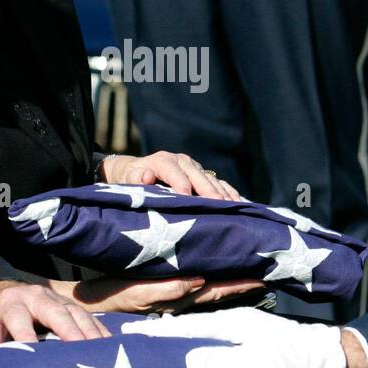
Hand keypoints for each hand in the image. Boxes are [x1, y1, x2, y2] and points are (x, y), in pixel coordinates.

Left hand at [0, 279, 110, 354]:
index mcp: (9, 304)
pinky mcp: (70, 305)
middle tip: (81, 350)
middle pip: (54, 311)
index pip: (18, 319)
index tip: (35, 354)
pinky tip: (110, 346)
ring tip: (102, 352)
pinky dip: (99, 331)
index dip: (27, 335)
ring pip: (75, 313)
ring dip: (90, 332)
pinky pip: (88, 316)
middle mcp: (35, 297)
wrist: (0, 294)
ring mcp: (56, 298)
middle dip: (68, 330)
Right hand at [72, 274, 266, 313]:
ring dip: (230, 283)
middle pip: (218, 291)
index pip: (216, 291)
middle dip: (242, 284)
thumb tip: (199, 281)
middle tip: (268, 274)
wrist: (89, 303)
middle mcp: (179, 300)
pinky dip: (210, 280)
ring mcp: (172, 298)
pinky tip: (217, 274)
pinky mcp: (162, 293)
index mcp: (177, 298)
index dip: (240, 285)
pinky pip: (194, 287)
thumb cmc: (112, 295)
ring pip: (209, 291)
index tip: (264, 277)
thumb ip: (168, 289)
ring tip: (251, 272)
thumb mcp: (138, 291)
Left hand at [101, 150, 242, 199]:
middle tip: (218, 205)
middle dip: (208, 190)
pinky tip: (240, 203)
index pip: (174, 172)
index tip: (187, 198)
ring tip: (233, 207)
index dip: (181, 184)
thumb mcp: (127, 177)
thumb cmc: (131, 178)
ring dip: (222, 193)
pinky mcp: (203, 175)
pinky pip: (219, 183)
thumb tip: (146, 175)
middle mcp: (182, 161)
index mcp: (163, 160)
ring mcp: (195, 167)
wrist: (138, 170)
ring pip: (211, 179)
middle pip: (197, 175)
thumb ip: (135, 177)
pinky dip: (229, 192)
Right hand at [122, 306, 348, 367]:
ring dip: (177, 345)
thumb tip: (186, 361)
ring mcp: (242, 336)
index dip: (158, 332)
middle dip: (161, 336)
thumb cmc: (296, 365)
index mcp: (232, 323)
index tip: (129, 333)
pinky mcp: (249, 350)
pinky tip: (186, 366)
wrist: (330, 366)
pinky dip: (194, 354)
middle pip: (189, 329)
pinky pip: (212, 349)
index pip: (186, 326)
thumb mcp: (260, 366)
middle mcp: (233, 324)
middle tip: (131, 344)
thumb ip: (224, 362)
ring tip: (151, 355)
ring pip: (200, 338)